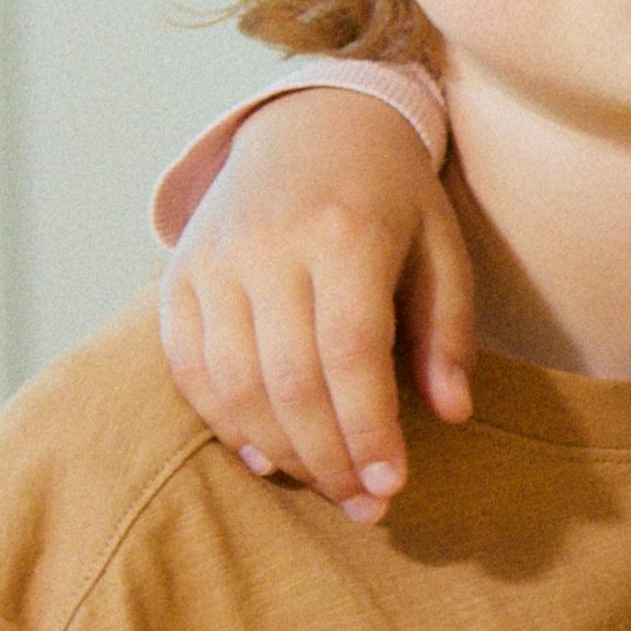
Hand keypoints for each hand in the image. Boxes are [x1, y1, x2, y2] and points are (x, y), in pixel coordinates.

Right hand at [151, 86, 470, 517]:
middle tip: (367, 506)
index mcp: (344, 232)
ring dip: (279, 451)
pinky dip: (224, 422)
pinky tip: (266, 457)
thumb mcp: (441, 246)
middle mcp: (267, 245)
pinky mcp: (179, 276)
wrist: (309, 124)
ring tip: (328, 486)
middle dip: (328, 457)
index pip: (350, 352)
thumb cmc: (391, 196)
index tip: (393, 485)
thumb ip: (447, 330)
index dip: (368, 428)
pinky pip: (189, 367)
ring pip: (232, 382)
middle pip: (289, 378)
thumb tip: (451, 413)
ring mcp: (213, 260)